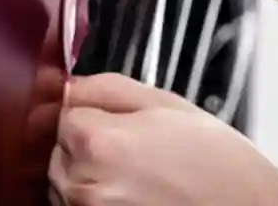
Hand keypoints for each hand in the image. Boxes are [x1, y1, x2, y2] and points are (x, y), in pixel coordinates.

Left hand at [48, 74, 277, 205]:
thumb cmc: (219, 165)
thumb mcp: (167, 104)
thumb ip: (108, 88)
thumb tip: (68, 84)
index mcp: (97, 141)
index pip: (64, 113)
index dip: (95, 114)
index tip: (124, 125)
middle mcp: (83, 185)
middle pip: (58, 151)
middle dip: (88, 146)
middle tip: (139, 153)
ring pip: (65, 185)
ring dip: (90, 178)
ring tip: (142, 180)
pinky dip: (99, 201)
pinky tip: (136, 197)